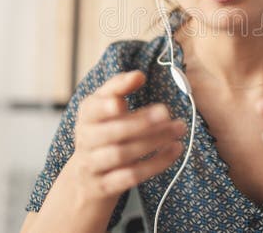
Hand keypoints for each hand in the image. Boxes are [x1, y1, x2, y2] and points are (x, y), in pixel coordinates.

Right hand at [72, 70, 186, 202]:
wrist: (84, 180)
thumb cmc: (102, 135)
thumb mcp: (105, 110)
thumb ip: (119, 88)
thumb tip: (138, 75)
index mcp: (87, 116)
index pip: (95, 105)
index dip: (114, 95)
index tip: (137, 82)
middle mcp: (85, 140)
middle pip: (113, 131)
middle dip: (141, 121)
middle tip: (166, 111)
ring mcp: (92, 165)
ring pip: (122, 154)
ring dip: (153, 141)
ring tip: (178, 129)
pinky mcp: (104, 187)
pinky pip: (130, 176)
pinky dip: (155, 164)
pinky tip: (175, 150)